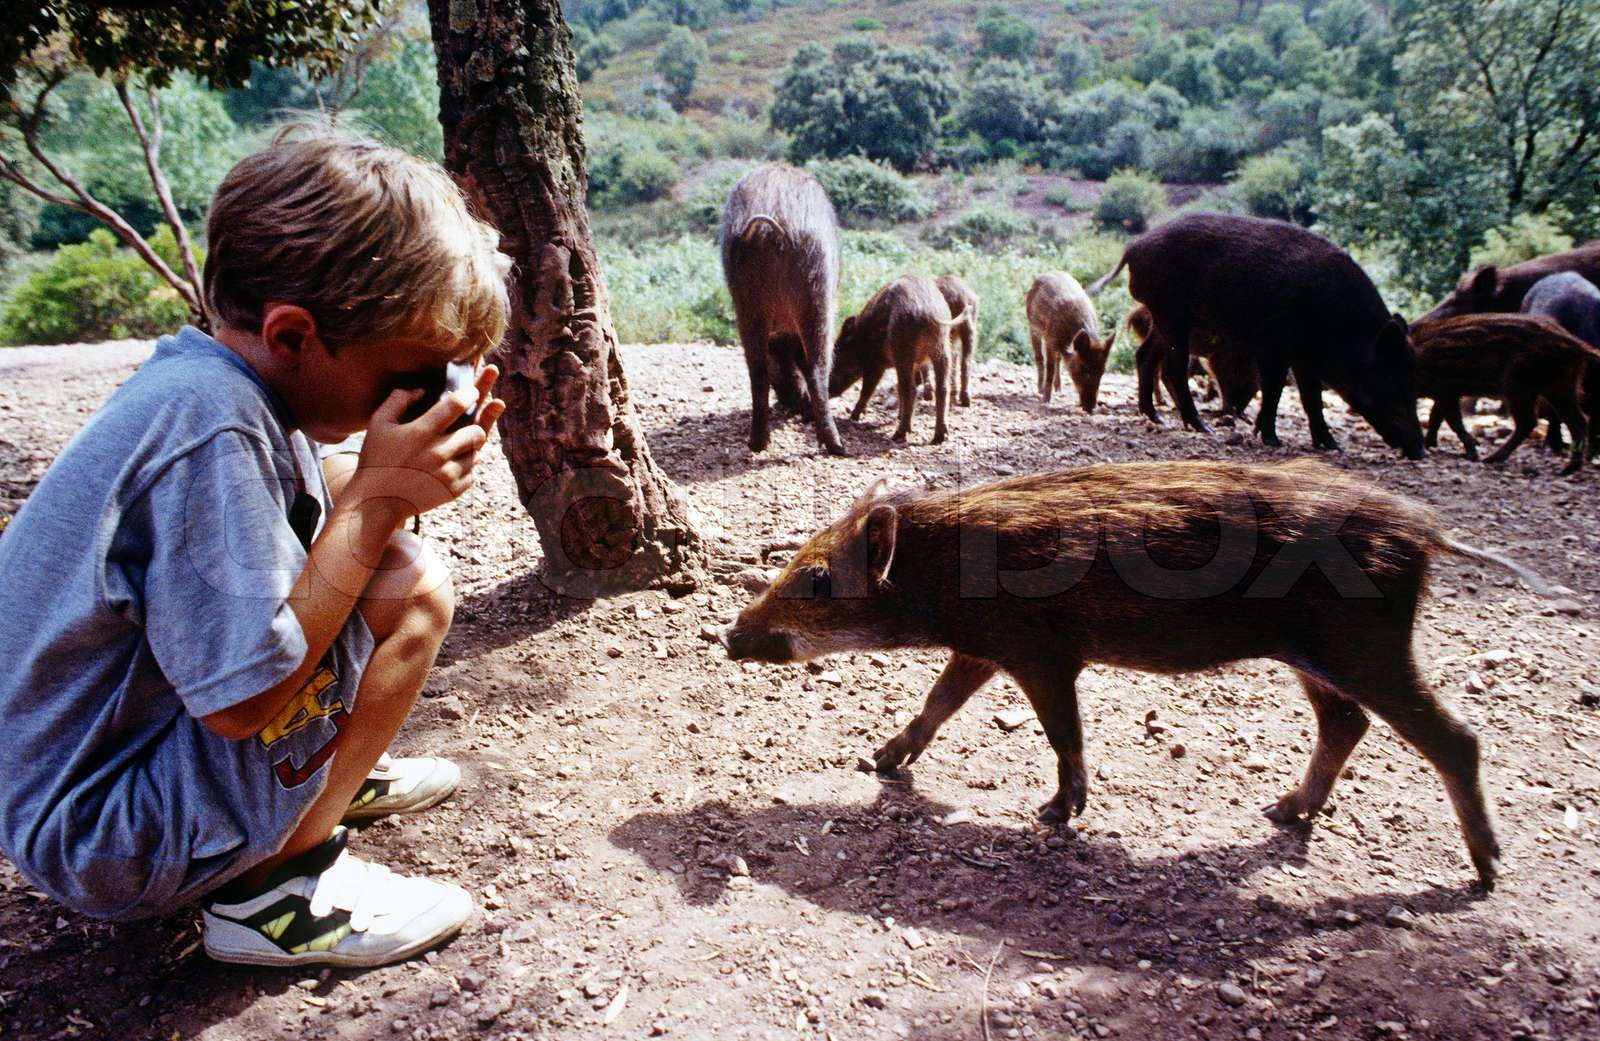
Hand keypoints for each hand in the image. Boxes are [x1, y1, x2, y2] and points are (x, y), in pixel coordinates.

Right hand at [346, 364, 505, 528]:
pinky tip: (447, 466)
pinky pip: (472, 471)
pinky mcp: (454, 490)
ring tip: (452, 448)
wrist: (377, 502)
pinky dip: (464, 466)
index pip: (455, 405)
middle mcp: (438, 453)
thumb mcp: (379, 424)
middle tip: (468, 425)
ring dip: (469, 447)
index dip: (469, 394)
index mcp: (420, 433)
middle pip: (476, 431)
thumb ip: (398, 399)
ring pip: (476, 452)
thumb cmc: (376, 459)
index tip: (473, 392)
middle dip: (475, 425)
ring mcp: (448, 474)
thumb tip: (422, 390)